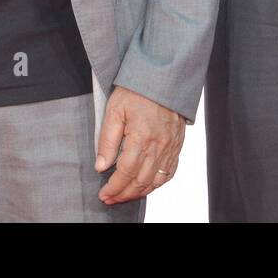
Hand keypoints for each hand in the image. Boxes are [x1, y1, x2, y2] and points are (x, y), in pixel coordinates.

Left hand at [94, 86, 185, 204]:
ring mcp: (170, 147)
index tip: (103, 194)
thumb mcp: (114, 110)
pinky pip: (169, 172)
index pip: (126, 173)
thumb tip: (101, 166)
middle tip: (110, 199)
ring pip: (155, 180)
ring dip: (139, 193)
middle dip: (123, 195)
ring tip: (125, 196)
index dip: (114, 187)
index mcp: (141, 137)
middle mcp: (158, 146)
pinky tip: (146, 186)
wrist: (163, 77)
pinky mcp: (177, 144)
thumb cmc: (137, 90)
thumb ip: (107, 140)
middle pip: (140, 181)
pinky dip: (157, 184)